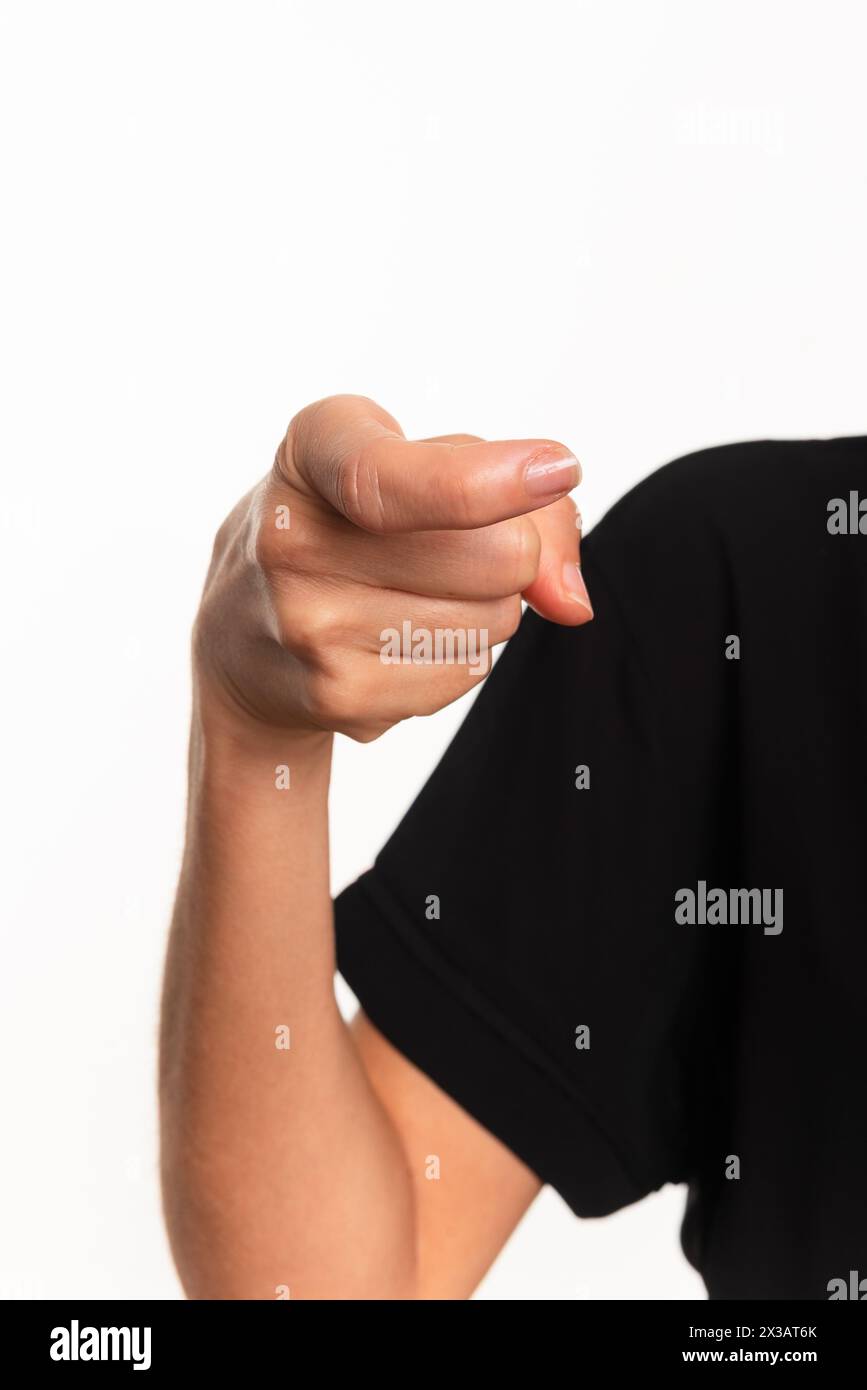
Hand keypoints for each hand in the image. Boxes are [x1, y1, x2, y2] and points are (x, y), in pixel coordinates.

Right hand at [194, 394, 591, 741]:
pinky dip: (456, 655)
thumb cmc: (359, 530)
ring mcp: (308, 625)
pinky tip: (395, 640)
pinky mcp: (336, 695)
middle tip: (446, 548)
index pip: (391, 479)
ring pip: (494, 620)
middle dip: (509, 553)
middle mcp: (292, 535)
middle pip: (497, 557)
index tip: (556, 470)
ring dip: (484, 608)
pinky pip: (466, 672)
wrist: (244, 639)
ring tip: (408, 594)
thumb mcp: (424, 471)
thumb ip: (527, 509)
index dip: (482, 482)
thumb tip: (571, 602)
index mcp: (313, 450)